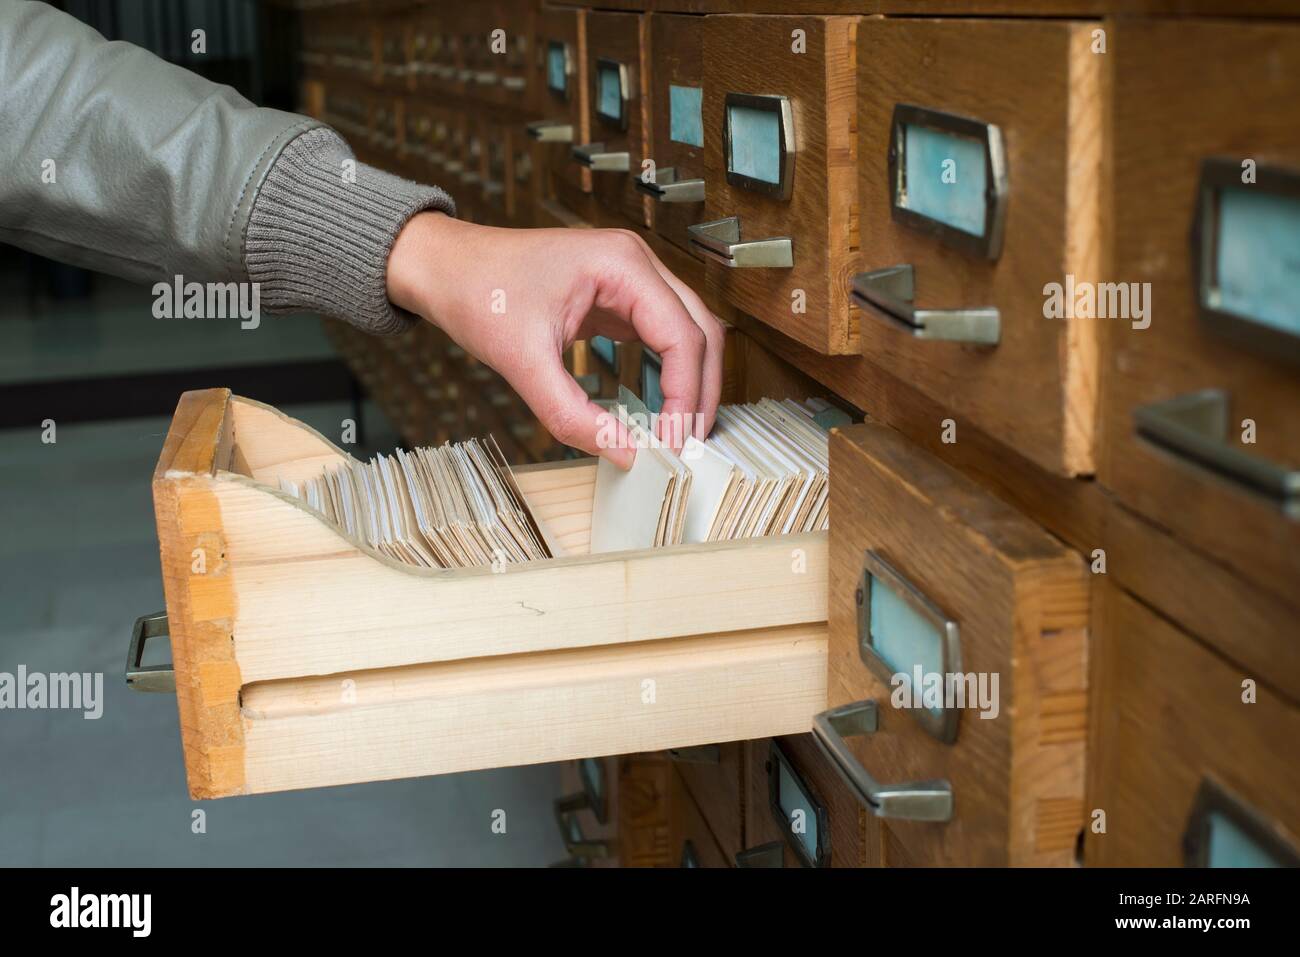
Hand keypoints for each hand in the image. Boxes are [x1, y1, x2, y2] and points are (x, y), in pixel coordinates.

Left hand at [385, 212, 723, 468]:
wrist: (444, 267)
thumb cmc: (477, 292)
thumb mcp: (521, 361)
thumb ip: (572, 412)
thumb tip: (622, 454)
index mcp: (622, 265)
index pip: (682, 335)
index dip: (687, 394)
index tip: (675, 441)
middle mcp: (635, 264)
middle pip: (700, 331)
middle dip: (701, 391)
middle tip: (690, 444)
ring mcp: (629, 279)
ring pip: (687, 334)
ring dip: (690, 383)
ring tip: (680, 432)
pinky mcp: (617, 297)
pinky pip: (659, 337)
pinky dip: (667, 374)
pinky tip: (660, 409)